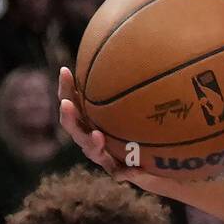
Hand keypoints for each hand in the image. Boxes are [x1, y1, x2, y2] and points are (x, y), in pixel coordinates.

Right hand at [57, 67, 152, 184]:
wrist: (158, 162)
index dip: (67, 88)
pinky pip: (122, 173)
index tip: (65, 70)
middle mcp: (93, 137)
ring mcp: (105, 156)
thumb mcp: (142, 107)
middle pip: (74, 128)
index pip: (74, 102)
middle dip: (68, 117)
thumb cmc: (145, 129)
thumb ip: (138, 86)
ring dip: (93, 143)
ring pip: (93, 151)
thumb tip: (140, 50)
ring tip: (97, 136)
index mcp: (92, 120)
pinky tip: (136, 170)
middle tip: (66, 105)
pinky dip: (128, 171)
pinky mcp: (120, 172)